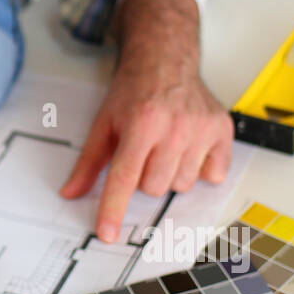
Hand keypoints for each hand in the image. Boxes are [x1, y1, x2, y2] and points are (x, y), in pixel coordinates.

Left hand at [60, 59, 233, 241]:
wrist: (165, 60)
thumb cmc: (134, 91)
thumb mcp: (104, 123)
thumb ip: (89, 162)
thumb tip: (71, 192)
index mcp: (141, 124)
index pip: (124, 178)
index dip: (113, 209)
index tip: (107, 233)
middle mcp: (174, 128)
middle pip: (154, 188)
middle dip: (143, 177)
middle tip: (143, 151)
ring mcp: (201, 130)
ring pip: (181, 185)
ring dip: (170, 173)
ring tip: (165, 145)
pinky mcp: (222, 131)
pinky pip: (212, 176)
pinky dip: (200, 168)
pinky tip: (189, 147)